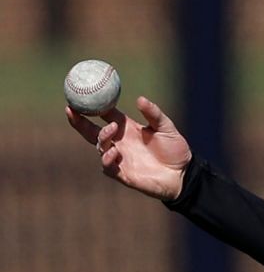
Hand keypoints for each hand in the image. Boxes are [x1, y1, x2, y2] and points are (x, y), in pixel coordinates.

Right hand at [66, 96, 192, 201]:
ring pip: (100, 147)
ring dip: (102, 137)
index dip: (90, 107)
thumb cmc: (175, 149)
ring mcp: (119, 158)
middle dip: (79, 122)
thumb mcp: (166, 128)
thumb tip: (140, 98)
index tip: (79, 96)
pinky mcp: (123, 174)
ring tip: (111, 130)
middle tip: (71, 110)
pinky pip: (108, 167)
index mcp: (127, 129)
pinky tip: (114, 152)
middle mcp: (119, 142)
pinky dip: (107, 159)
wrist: (184, 174)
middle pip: (92, 132)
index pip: (103, 116)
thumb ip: (154, 114)